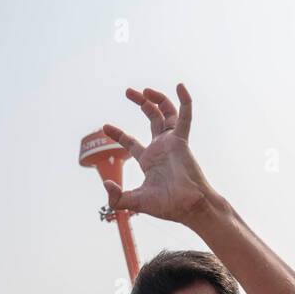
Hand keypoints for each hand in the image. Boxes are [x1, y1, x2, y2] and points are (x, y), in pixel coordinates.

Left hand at [101, 84, 216, 226]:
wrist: (189, 206)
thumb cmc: (168, 206)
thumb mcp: (135, 202)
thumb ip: (117, 198)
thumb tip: (105, 183)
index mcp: (150, 161)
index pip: (132, 143)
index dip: (118, 134)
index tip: (105, 126)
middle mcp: (161, 148)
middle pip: (151, 119)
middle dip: (141, 103)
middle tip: (128, 92)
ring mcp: (172, 143)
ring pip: (166, 113)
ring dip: (157, 99)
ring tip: (145, 90)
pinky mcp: (182, 140)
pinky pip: (185, 116)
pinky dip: (184, 101)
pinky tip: (180, 86)